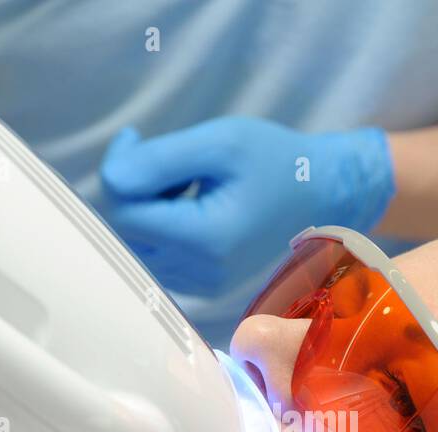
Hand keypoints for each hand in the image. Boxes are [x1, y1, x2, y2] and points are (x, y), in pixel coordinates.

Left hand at [98, 117, 394, 297]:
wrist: (325, 196)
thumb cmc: (278, 162)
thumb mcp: (220, 142)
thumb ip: (159, 159)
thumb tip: (111, 178)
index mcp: (207, 239)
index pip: (126, 213)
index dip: (120, 170)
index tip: (138, 138)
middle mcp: (203, 274)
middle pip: (128, 232)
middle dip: (134, 190)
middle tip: (166, 157)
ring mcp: (205, 287)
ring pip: (140, 246)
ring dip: (147, 209)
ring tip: (183, 182)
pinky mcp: (206, 288)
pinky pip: (159, 257)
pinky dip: (162, 229)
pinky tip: (190, 206)